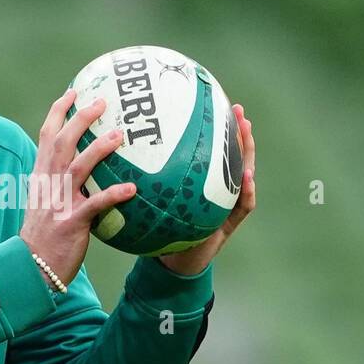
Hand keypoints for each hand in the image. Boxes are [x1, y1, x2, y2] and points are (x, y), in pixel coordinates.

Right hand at [19, 90, 137, 288]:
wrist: (31, 267)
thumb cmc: (44, 235)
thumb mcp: (45, 202)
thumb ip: (60, 182)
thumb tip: (82, 165)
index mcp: (41, 176)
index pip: (46, 136)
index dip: (59, 111)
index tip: (74, 91)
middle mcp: (48, 184)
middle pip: (61, 143)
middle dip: (80, 119)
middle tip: (101, 102)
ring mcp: (59, 203)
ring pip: (78, 167)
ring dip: (99, 150)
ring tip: (119, 135)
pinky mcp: (71, 223)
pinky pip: (94, 205)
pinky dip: (113, 195)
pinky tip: (132, 189)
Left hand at [157, 102, 256, 275]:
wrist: (173, 262)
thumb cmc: (161, 230)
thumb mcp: (150, 201)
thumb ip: (142, 179)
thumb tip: (114, 148)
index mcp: (201, 181)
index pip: (211, 150)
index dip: (213, 128)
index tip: (214, 100)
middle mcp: (218, 190)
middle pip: (233, 157)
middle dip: (239, 134)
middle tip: (239, 111)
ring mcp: (228, 205)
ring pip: (243, 176)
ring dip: (248, 156)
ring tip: (248, 135)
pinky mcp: (229, 224)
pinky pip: (243, 206)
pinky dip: (246, 192)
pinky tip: (247, 178)